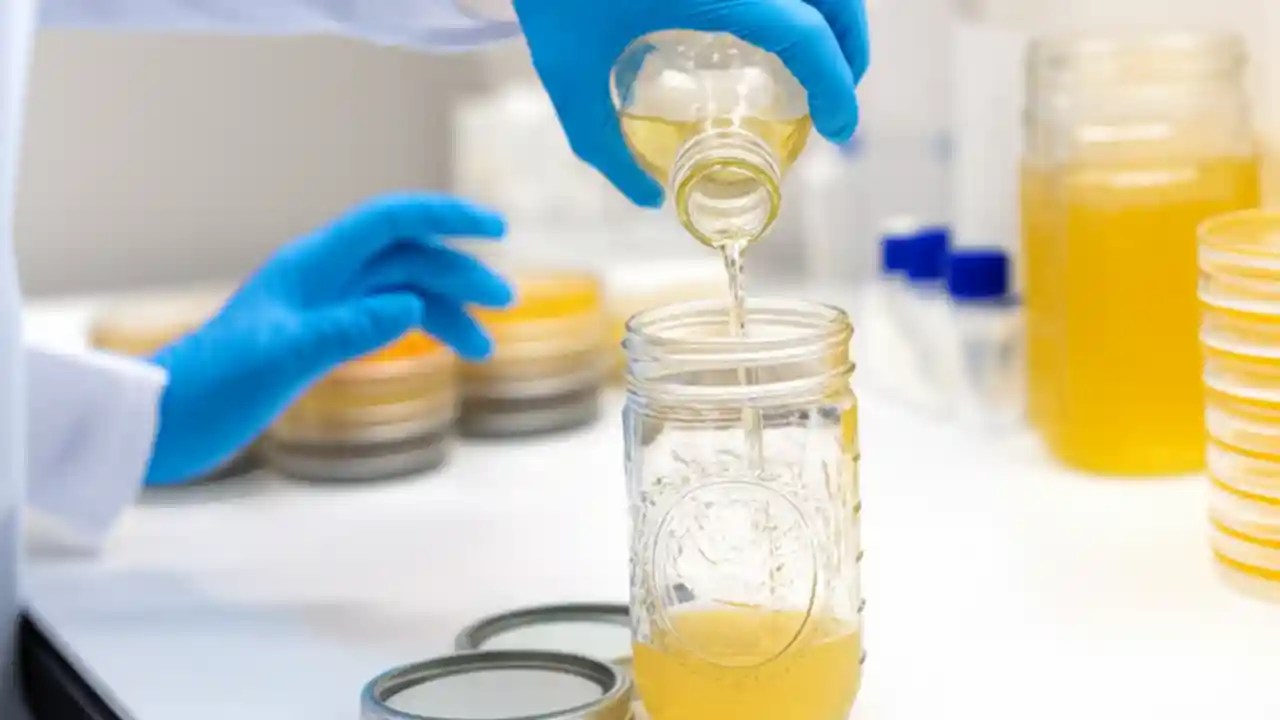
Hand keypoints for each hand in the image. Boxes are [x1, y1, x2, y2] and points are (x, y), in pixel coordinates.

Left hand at [145, 194, 511, 486]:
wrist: (168, 422)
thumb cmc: (215, 387)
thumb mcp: (283, 359)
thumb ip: (348, 329)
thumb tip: (414, 304)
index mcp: (311, 266)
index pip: (391, 222)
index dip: (445, 216)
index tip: (496, 228)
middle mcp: (322, 278)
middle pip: (406, 259)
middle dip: (459, 272)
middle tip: (505, 302)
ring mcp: (322, 307)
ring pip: (401, 291)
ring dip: (446, 309)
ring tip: (485, 347)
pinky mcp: (319, 339)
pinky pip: (384, 319)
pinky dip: (419, 328)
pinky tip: (442, 346)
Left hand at [514, 0, 868, 206]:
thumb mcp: (568, 73)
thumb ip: (602, 143)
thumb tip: (646, 197)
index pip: (807, 34)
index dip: (837, 84)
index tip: (841, 126)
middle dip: (851, 46)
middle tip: (837, 94)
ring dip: (833, 13)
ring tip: (817, 56)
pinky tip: (781, 19)